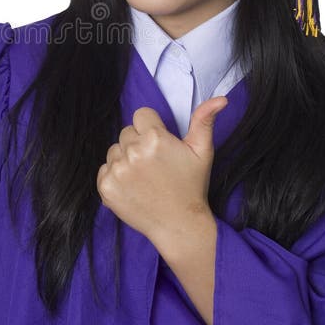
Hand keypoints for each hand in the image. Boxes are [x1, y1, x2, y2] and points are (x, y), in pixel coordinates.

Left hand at [96, 96, 226, 241]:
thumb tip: (220, 98)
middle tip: (155, 164)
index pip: (141, 115)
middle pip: (127, 132)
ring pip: (114, 150)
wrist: (179, 225)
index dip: (152, 128)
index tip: (161, 146)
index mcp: (155, 138)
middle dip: (139, 143)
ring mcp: (117, 170)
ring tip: (144, 177)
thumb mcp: (202, 151)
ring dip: (125, 159)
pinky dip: (115, 176)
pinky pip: (104, 169)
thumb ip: (204, 120)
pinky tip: (133, 187)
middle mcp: (132, 151)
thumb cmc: (191, 186)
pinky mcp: (106, 187)